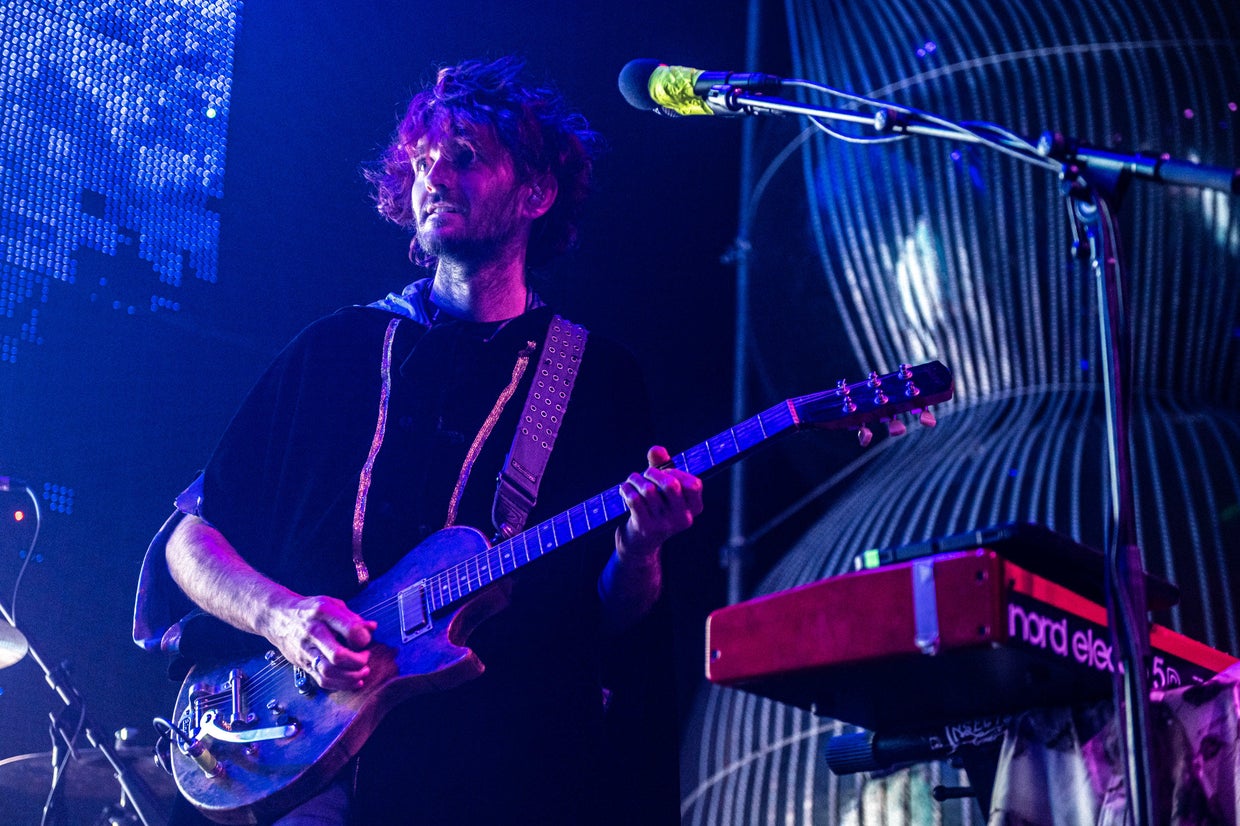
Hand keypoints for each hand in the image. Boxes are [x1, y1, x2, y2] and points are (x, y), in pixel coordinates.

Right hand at [262, 594, 376, 690]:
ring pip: (328, 672)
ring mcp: (305, 650)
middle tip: (365, 658)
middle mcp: (313, 632)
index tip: (366, 640)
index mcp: (323, 612)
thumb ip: (352, 617)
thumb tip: (372, 628)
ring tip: (363, 672)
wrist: (276, 617)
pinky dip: (340, 684)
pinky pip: (321, 680)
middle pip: (337, 656)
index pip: (349, 628)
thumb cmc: (308, 610)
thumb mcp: (331, 604)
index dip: (363, 638)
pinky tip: (353, 681)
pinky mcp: (301, 663)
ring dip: (350, 677)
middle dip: (358, 662)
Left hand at [615, 445, 703, 561]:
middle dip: (653, 472)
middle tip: (645, 474)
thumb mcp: (662, 486)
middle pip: (670, 484)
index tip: (666, 473)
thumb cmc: (655, 507)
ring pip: (648, 490)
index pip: (694, 484)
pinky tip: (624, 489)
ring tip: (632, 480)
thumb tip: (657, 450)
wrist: (640, 542)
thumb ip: (662, 464)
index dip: (677, 473)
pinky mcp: (645, 528)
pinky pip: (634, 499)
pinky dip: (626, 489)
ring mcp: (664, 525)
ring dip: (635, 479)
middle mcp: (683, 519)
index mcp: (694, 508)